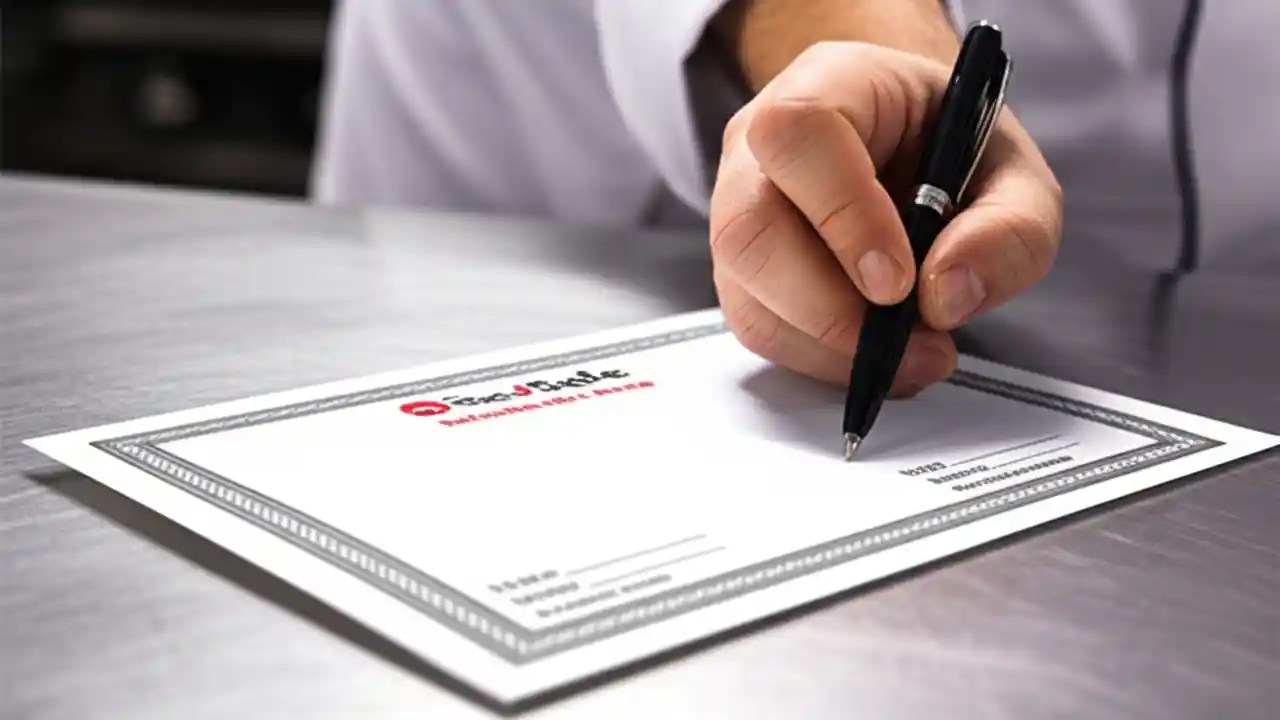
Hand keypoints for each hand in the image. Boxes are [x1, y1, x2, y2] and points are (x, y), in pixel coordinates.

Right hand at [709, 41, 1061, 395]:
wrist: (915, 152)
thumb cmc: (956, 147)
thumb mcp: (1017, 174)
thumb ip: (1009, 231)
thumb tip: (945, 298)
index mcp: (828, 85)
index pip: (800, 135)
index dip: (842, 215)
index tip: (897, 283)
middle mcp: (759, 147)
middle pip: (749, 230)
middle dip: (829, 309)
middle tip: (908, 340)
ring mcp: (738, 212)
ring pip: (747, 294)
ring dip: (830, 346)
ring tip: (910, 355)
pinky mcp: (741, 274)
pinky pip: (760, 329)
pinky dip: (821, 359)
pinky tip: (877, 354)